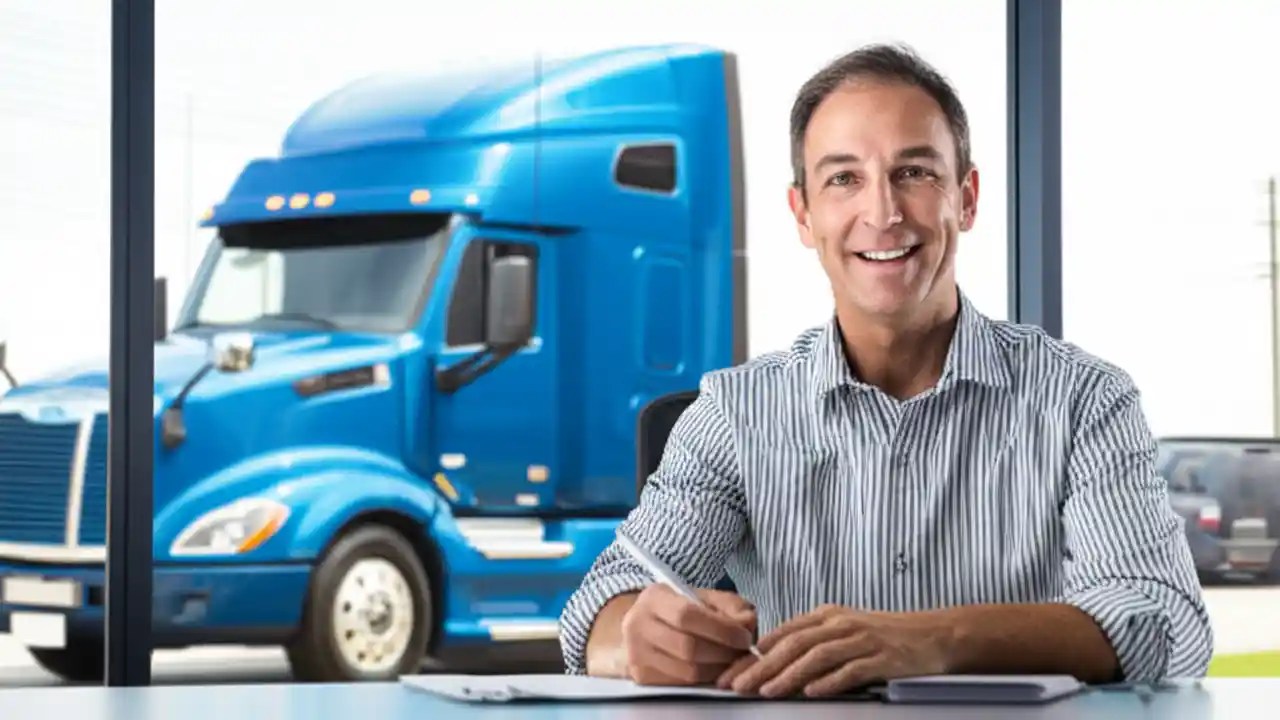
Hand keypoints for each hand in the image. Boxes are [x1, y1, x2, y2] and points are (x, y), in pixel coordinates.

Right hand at [620, 584, 757, 685]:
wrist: (646, 624)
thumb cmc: (681, 608)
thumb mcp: (705, 597)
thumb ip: (731, 606)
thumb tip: (746, 624)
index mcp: (653, 598)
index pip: (687, 615)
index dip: (720, 629)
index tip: (744, 637)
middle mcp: (637, 625)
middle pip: (688, 647)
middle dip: (723, 653)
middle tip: (742, 652)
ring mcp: (636, 653)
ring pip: (687, 671)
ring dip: (718, 669)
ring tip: (731, 661)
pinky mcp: (642, 676)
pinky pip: (682, 684)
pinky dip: (705, 679)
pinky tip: (714, 669)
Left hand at [717, 604, 951, 697]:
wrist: (931, 635)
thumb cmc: (882, 636)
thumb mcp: (842, 629)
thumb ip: (811, 641)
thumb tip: (770, 661)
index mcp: (826, 616)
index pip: (782, 634)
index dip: (753, 655)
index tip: (731, 673)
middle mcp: (840, 624)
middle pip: (794, 645)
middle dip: (762, 666)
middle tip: (738, 685)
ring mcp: (862, 640)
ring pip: (817, 656)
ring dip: (789, 675)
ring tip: (767, 691)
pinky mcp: (882, 659)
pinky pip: (851, 670)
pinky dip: (830, 681)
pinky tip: (812, 693)